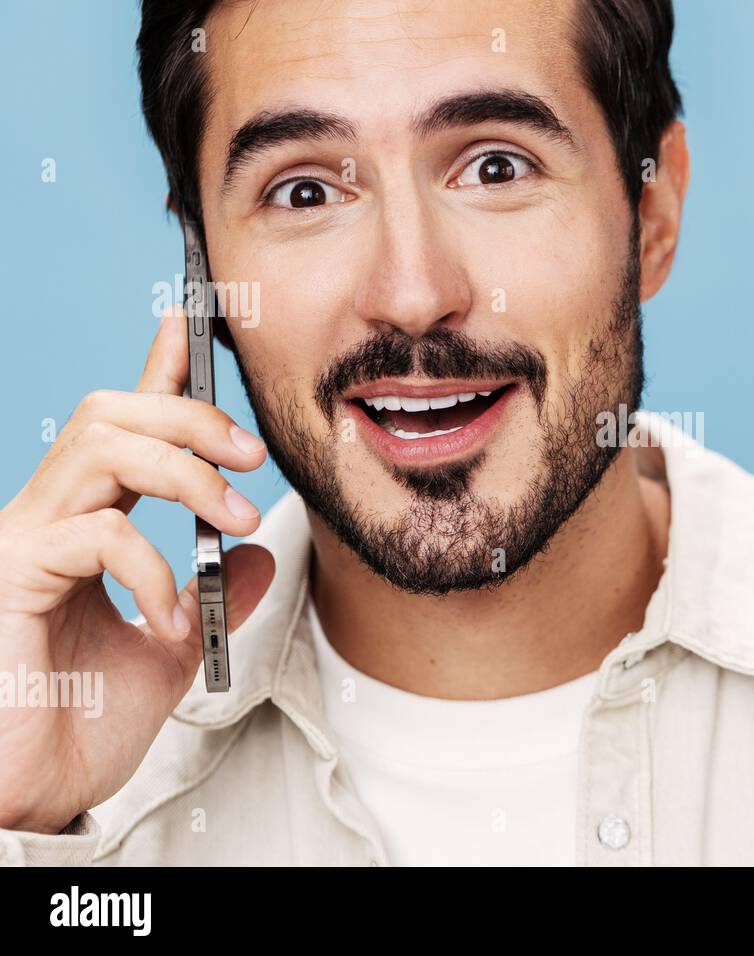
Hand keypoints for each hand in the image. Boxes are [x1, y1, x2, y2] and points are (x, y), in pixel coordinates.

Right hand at [0, 307, 273, 834]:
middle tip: (252, 460)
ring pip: (101, 444)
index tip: (191, 327)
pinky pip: (96, 530)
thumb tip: (262, 550)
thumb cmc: (78, 727)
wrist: (32, 795)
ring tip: (235, 520)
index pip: (122, 428)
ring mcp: (22, 540)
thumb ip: (212, 594)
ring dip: (186, 472)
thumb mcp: (170, 650)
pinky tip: (168, 614)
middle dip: (192, 416)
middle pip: (111, 412)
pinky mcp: (11, 574)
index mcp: (83, 524)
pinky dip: (151, 564)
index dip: (157, 372)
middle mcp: (46, 517)